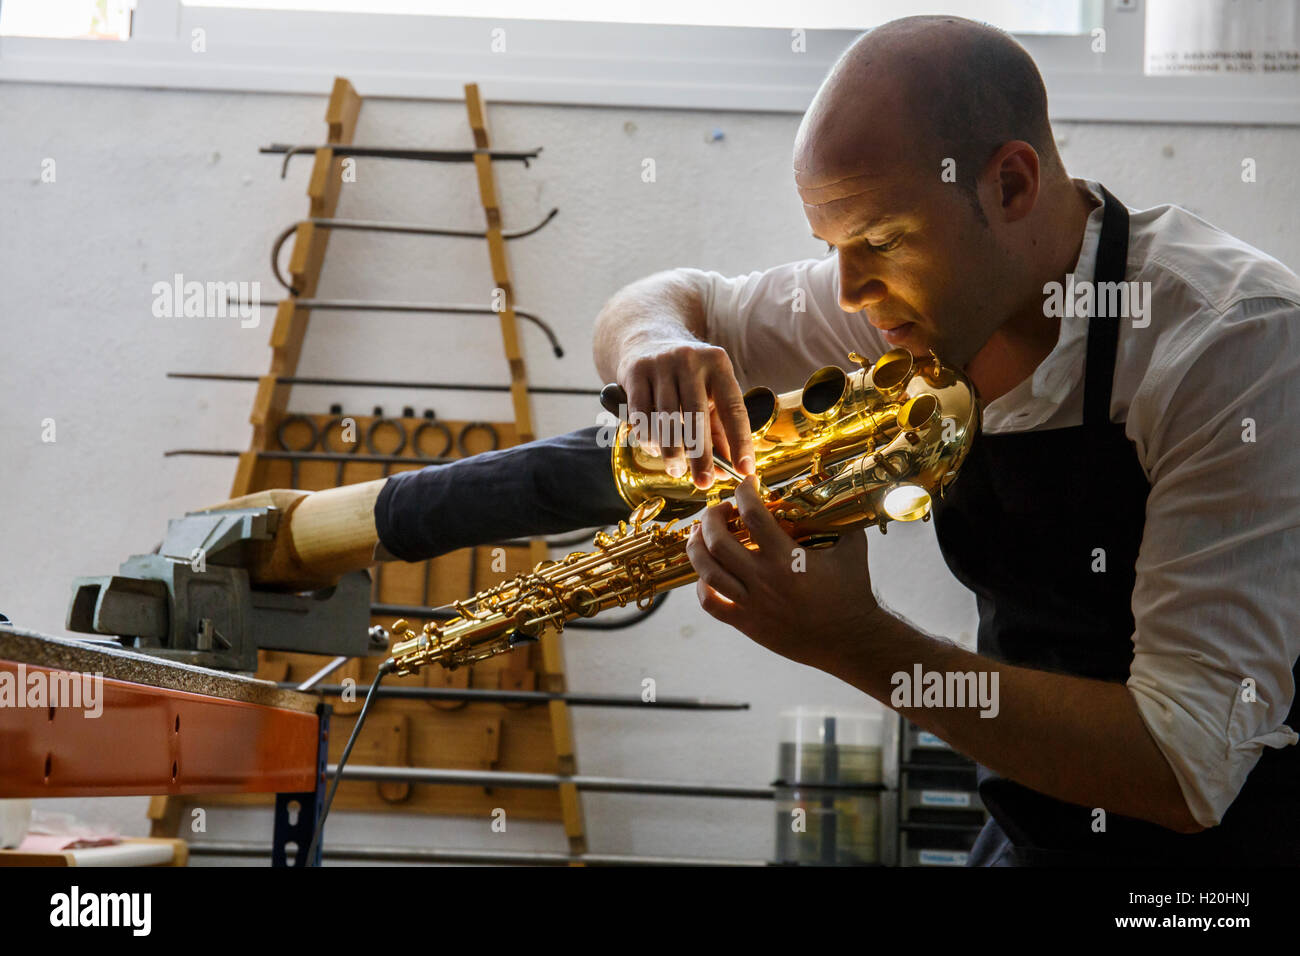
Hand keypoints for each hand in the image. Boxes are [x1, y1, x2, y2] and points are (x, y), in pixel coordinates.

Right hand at [617, 338, 754, 489]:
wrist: (648, 339)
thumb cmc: (686, 376)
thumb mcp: (709, 393)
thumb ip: (719, 429)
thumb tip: (728, 468)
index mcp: (718, 364)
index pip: (734, 408)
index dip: (740, 442)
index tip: (744, 470)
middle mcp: (691, 360)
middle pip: (697, 417)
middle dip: (702, 456)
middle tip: (704, 483)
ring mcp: (661, 364)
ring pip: (666, 419)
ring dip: (671, 452)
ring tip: (676, 470)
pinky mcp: (636, 372)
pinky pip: (641, 415)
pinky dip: (648, 438)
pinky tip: (654, 449)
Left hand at [684, 476, 881, 670]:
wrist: (849, 640)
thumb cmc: (852, 594)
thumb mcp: (852, 548)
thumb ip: (841, 519)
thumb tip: (836, 494)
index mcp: (787, 558)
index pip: (753, 514)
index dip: (744, 492)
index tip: (746, 483)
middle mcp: (764, 579)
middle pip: (717, 541)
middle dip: (711, 518)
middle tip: (719, 509)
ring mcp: (752, 603)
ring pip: (707, 571)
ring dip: (697, 548)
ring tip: (701, 535)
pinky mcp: (747, 624)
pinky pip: (710, 604)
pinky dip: (701, 586)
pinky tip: (707, 574)